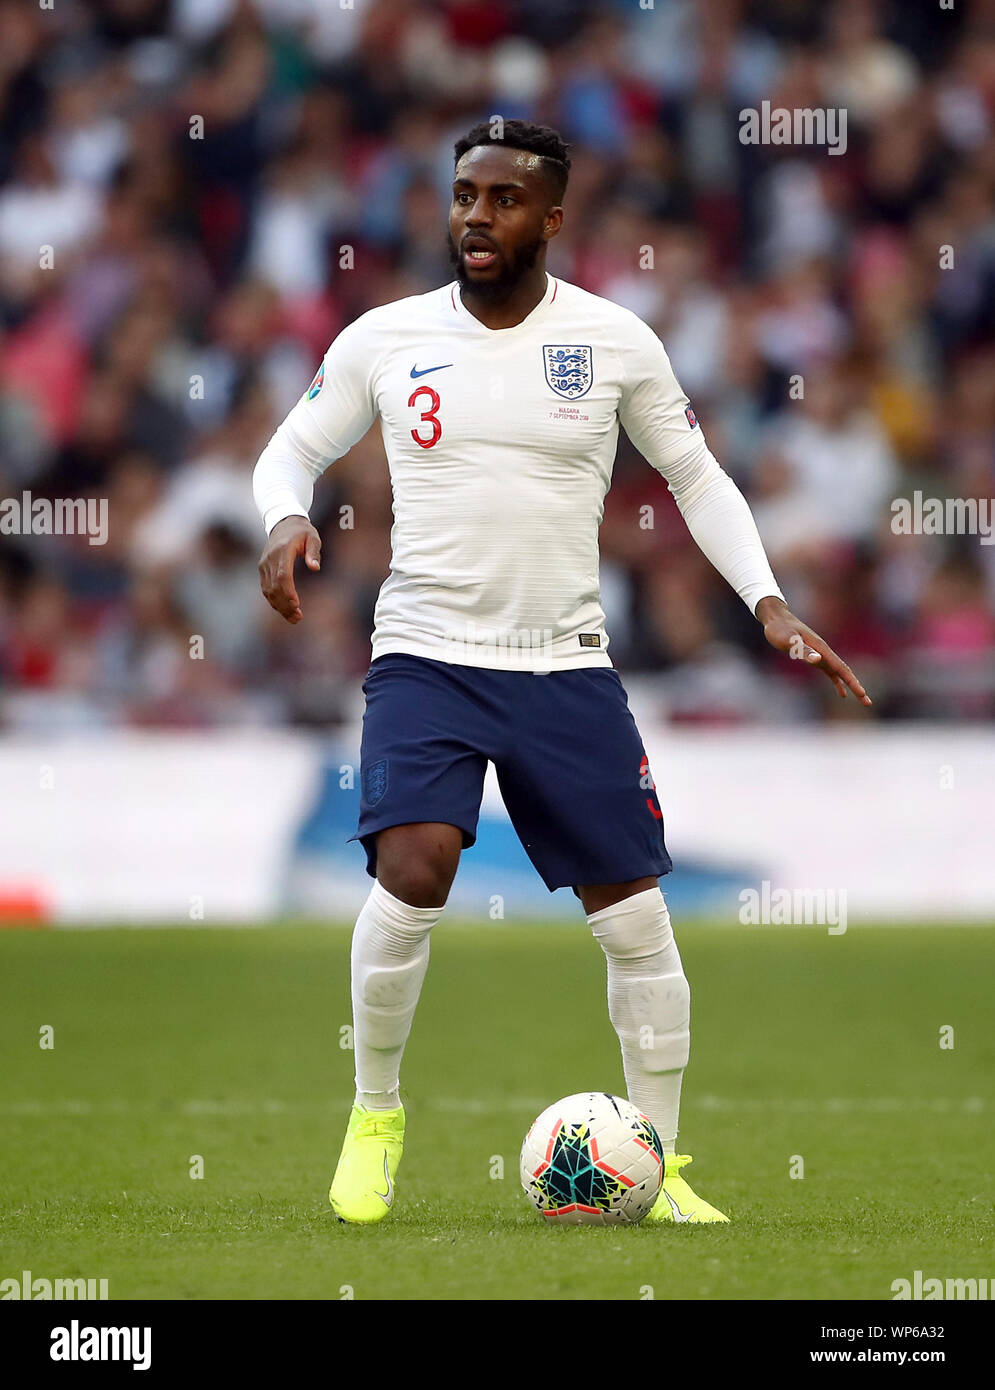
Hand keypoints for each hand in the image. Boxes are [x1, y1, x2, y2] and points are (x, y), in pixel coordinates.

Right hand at [258, 516, 320, 623]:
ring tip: (294, 618)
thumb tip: (315, 567)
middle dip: (285, 605)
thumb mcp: (312, 537)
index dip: (288, 592)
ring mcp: (264, 565)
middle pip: (274, 587)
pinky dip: (274, 601)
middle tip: (298, 618)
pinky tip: (285, 610)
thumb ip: (314, 551)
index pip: (282, 575)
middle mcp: (269, 559)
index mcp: (282, 551)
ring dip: (279, 606)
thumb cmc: (302, 532)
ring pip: (268, 591)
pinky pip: (266, 589)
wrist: (283, 523)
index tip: (296, 605)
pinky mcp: (262, 569)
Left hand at [755, 596, 871, 705]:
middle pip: (845, 672)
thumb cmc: (780, 630)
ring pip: (840, 673)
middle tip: (868, 702)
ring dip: (851, 686)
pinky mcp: (815, 657)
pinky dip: (838, 682)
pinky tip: (842, 693)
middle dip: (857, 687)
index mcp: (821, 648)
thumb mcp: (789, 641)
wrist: (777, 619)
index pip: (840, 668)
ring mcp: (821, 655)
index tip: (862, 693)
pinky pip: (831, 672)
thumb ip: (803, 650)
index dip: (851, 681)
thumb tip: (818, 660)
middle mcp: (824, 652)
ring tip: (863, 700)